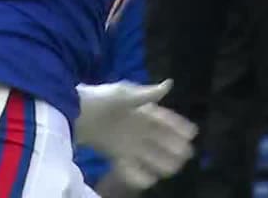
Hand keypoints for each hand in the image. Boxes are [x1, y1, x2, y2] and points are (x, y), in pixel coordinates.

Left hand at [74, 80, 196, 189]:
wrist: (75, 111)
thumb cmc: (102, 99)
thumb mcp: (125, 94)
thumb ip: (147, 94)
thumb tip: (169, 84)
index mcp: (142, 111)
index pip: (164, 120)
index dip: (178, 126)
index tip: (192, 133)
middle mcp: (137, 128)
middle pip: (159, 140)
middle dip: (174, 147)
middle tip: (186, 156)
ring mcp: (127, 142)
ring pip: (148, 155)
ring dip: (160, 162)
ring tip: (172, 171)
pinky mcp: (114, 154)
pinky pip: (128, 166)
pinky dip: (136, 174)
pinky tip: (147, 182)